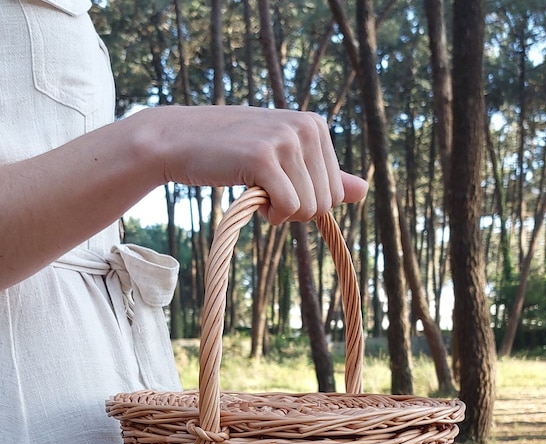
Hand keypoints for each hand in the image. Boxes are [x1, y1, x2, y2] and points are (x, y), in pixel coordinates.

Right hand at [131, 105, 367, 225]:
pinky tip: (252, 198)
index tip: (278, 184)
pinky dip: (271, 215)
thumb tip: (364, 191)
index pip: (336, 192)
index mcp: (316, 126)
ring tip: (256, 190)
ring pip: (308, 209)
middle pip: (325, 203)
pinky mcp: (263, 157)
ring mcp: (286, 140)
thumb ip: (324, 175)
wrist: (181, 140)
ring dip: (281, 214)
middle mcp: (306, 127)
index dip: (306, 202)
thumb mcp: (283, 159)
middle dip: (296, 211)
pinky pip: (288, 208)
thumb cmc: (232, 152)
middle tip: (266, 191)